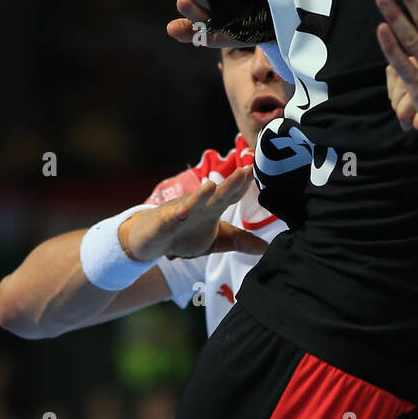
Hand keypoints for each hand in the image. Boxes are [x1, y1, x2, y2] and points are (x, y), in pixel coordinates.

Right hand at [119, 169, 267, 262]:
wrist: (148, 240)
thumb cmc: (184, 235)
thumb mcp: (217, 240)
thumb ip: (240, 241)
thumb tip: (268, 248)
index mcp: (213, 208)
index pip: (232, 194)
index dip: (245, 185)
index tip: (262, 172)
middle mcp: (199, 205)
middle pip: (217, 194)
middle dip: (231, 183)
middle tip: (247, 170)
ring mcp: (180, 212)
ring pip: (193, 202)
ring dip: (202, 194)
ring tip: (214, 184)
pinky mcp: (164, 223)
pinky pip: (171, 217)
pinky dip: (177, 212)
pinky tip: (183, 209)